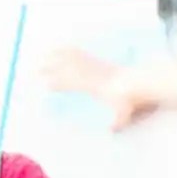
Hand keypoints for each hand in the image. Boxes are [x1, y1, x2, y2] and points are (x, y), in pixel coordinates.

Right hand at [38, 48, 158, 130]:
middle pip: (66, 67)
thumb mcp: (123, 114)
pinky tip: (62, 47)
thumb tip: (111, 130)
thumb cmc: (131, 98)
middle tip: (34, 69)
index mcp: (93, 86)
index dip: (56, 83)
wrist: (142, 80)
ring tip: (43, 54)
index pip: (70, 83)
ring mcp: (95, 65)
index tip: (43, 84)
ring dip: (57, 55)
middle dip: (49, 68)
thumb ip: (116, 122)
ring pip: (72, 57)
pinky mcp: (100, 61)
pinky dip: (70, 50)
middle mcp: (92, 73)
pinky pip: (81, 53)